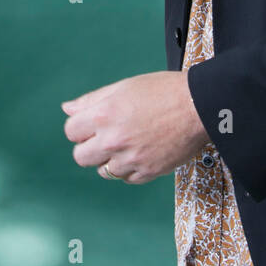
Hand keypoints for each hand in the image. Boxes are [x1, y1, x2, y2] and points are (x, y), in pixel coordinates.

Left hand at [62, 70, 211, 183]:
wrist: (198, 106)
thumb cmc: (162, 91)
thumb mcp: (123, 87)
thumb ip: (92, 100)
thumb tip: (67, 108)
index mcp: (104, 115)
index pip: (71, 132)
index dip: (80, 127)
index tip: (92, 124)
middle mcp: (113, 141)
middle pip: (81, 157)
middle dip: (89, 147)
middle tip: (106, 136)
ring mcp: (130, 159)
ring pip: (103, 171)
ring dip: (110, 159)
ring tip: (128, 143)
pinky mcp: (147, 173)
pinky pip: (126, 178)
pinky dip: (129, 169)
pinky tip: (141, 152)